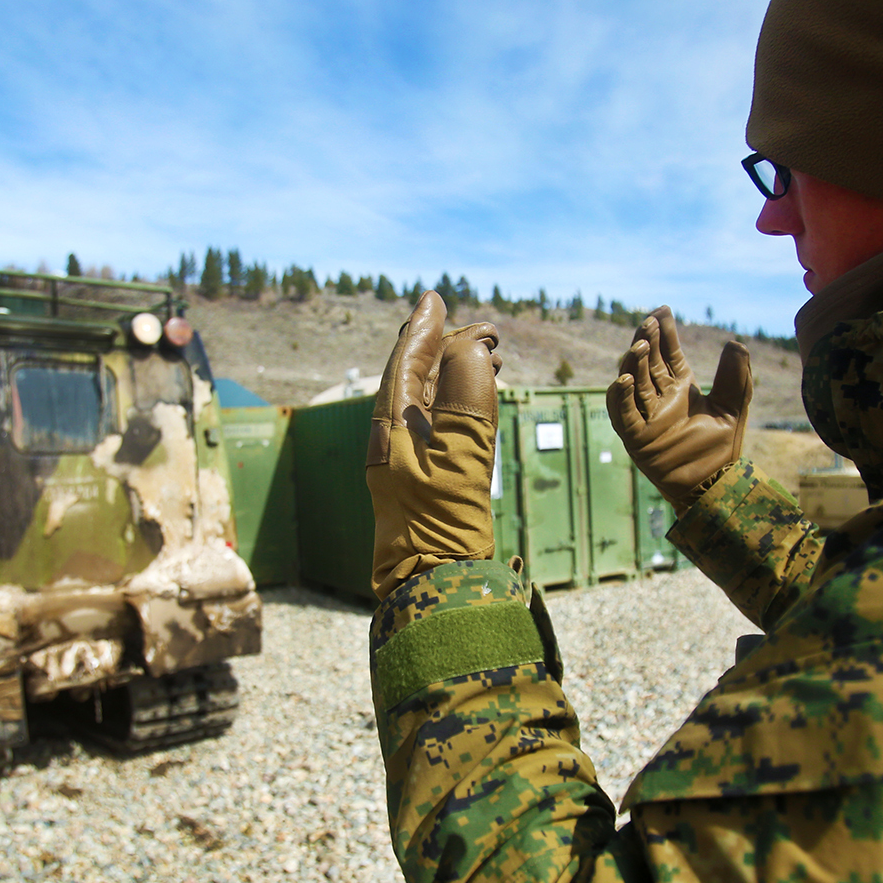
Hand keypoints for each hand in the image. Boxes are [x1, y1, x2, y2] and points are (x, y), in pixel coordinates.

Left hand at [367, 292, 501, 599]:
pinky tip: (479, 398)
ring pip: (427, 397)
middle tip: (488, 332)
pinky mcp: (422, 476)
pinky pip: (437, 422)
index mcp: (390, 427)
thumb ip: (466, 396)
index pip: (405, 362)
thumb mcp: (461, 454)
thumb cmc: (442, 524)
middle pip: (415, 375)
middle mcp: (392, 436)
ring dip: (457, 371)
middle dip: (448, 347)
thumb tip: (470, 347)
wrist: (432, 582)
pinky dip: (459, 400)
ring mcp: (405, 457)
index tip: (435, 299)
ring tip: (492, 357)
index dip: (423, 329)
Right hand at [608, 306, 751, 510]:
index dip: (664, 333)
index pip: (668, 354)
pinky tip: (624, 378)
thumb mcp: (733, 407)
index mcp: (681, 388)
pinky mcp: (637, 440)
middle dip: (646, 342)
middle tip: (649, 323)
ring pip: (633, 385)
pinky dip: (620, 397)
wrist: (714, 485)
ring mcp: (646, 418)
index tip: (663, 311)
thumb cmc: (721, 449)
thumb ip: (735, 377)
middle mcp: (659, 399)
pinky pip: (623, 416)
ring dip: (632, 364)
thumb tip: (736, 342)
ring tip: (638, 346)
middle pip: (647, 364)